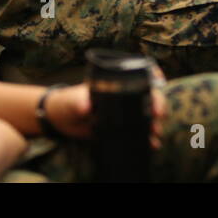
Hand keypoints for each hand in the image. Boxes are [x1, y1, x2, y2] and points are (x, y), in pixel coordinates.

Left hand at [40, 83, 164, 149]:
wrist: (59, 120)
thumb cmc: (66, 101)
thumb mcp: (72, 100)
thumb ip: (79, 102)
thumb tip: (87, 107)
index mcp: (114, 83)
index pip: (140, 73)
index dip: (153, 75)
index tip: (158, 82)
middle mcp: (122, 95)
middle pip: (148, 95)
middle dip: (157, 102)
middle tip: (157, 113)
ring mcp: (123, 112)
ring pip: (146, 114)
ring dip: (154, 122)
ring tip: (155, 131)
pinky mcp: (120, 128)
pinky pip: (138, 132)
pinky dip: (147, 138)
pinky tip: (152, 143)